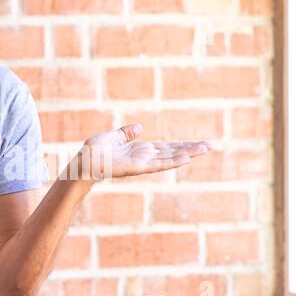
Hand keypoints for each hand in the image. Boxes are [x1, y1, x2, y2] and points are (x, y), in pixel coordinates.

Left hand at [66, 123, 212, 181]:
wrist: (84, 162)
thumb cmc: (95, 151)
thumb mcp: (114, 137)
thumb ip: (127, 133)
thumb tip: (139, 128)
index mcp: (141, 150)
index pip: (166, 147)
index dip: (182, 145)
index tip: (197, 143)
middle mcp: (145, 158)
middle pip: (173, 152)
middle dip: (192, 149)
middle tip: (211, 146)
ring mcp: (144, 163)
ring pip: (171, 158)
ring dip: (188, 153)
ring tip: (205, 149)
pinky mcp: (139, 167)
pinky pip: (159, 164)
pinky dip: (173, 161)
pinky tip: (186, 158)